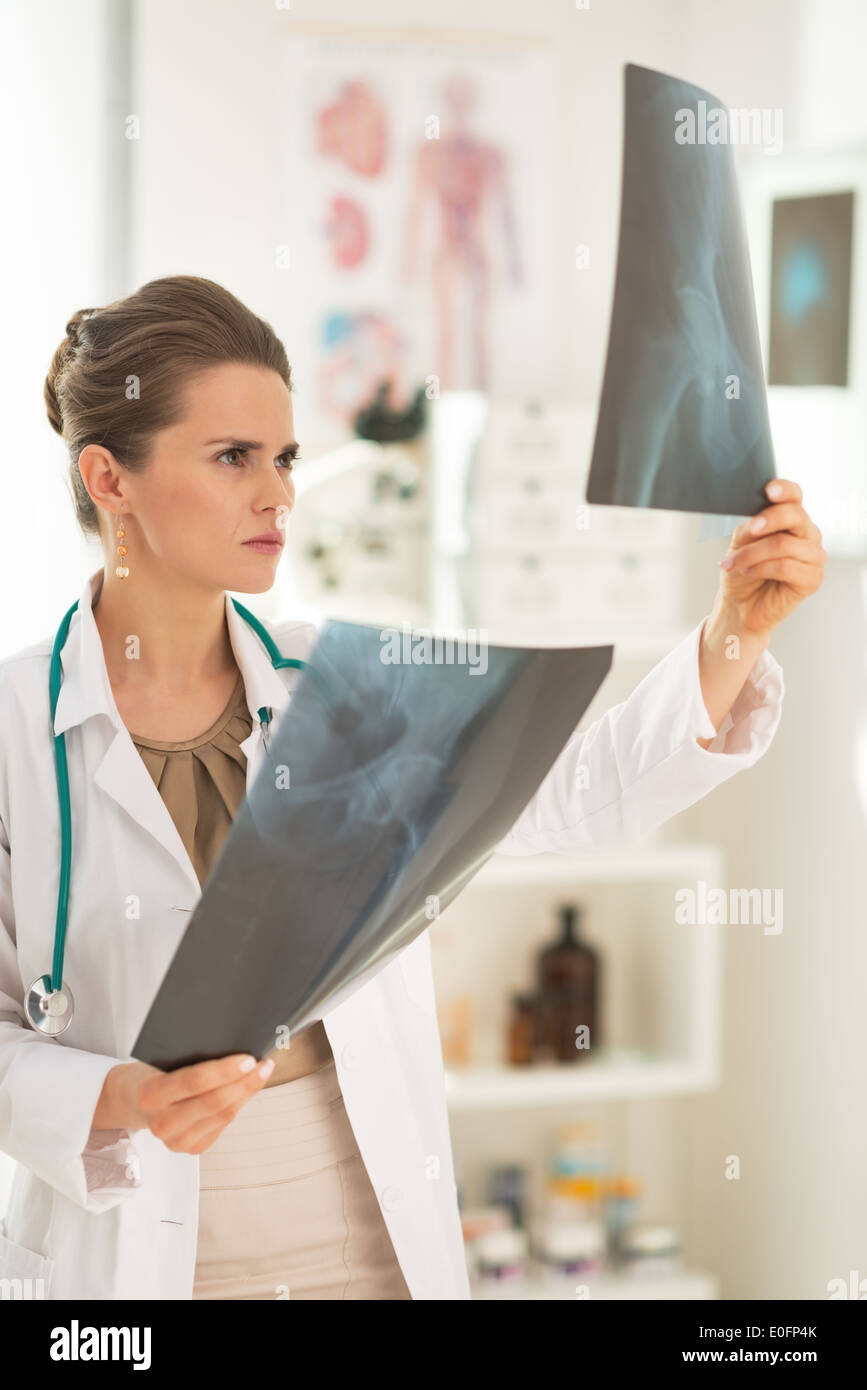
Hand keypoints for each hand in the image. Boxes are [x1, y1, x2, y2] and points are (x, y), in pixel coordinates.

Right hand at [95, 1053, 275, 1154]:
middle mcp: (162, 1123)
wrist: (130, 1101)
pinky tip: (246, 1091)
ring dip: (247, 1093)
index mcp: (151, 1095)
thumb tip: (233, 1048)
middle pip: (214, 1102)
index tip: (249, 1059)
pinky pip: (222, 1125)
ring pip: (223, 1115)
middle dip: (245, 1082)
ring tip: (262, 1074)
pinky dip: (238, 1106)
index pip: (194, 1081)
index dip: (224, 1071)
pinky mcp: (190, 1148)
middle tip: (264, 1065)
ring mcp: (176, 1140)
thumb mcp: (159, 1060)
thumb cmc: (150, 1074)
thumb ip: (189, 1058)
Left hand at [716, 478, 825, 635]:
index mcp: (792, 519)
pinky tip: (748, 572)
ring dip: (752, 554)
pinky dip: (760, 568)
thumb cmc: (743, 571)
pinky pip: (785, 567)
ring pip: (783, 544)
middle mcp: (807, 534)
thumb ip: (752, 527)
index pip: (794, 496)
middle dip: (768, 520)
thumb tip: (756, 518)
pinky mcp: (813, 579)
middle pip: (794, 515)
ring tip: (734, 563)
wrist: (741, 605)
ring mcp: (814, 556)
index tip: (768, 490)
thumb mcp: (741, 543)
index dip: (784, 490)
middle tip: (750, 530)